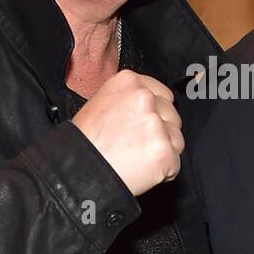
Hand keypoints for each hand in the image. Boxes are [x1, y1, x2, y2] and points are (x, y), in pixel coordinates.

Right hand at [72, 70, 183, 196]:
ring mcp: (155, 124)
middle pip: (171, 115)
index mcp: (128, 82)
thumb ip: (127, 100)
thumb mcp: (99, 104)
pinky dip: (163, 171)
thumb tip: (146, 105)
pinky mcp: (164, 151)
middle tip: (137, 145)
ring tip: (136, 158)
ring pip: (176, 138)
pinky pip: (174, 163)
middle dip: (161, 131)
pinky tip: (141, 170)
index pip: (163, 94)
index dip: (156, 112)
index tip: (147, 123)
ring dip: (163, 150)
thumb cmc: (83, 143)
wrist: (77, 171)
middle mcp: (144, 98)